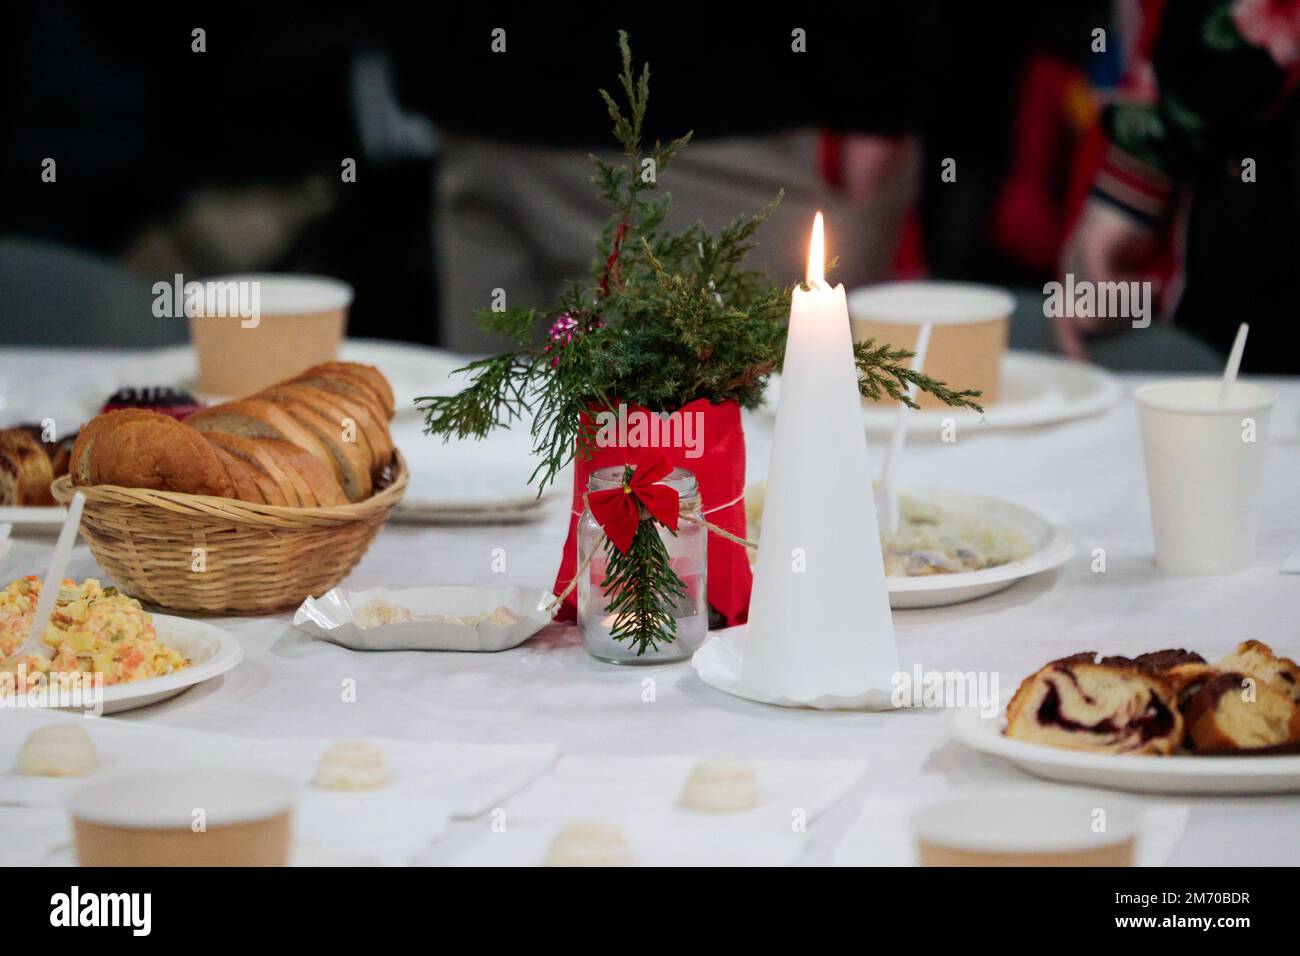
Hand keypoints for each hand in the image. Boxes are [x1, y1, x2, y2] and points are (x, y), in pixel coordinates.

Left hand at [1054, 198, 1162, 359]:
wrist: (1139, 185)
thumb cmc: (1141, 227)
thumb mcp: (1134, 271)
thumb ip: (1131, 297)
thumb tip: (1151, 321)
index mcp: (1074, 279)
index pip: (1061, 322)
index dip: (1069, 347)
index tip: (1082, 366)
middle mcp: (1069, 272)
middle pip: (1073, 323)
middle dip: (1111, 324)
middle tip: (1144, 312)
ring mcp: (1075, 260)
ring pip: (1092, 312)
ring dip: (1129, 307)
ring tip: (1153, 286)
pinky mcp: (1089, 248)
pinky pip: (1103, 288)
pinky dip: (1132, 291)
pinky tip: (1153, 280)